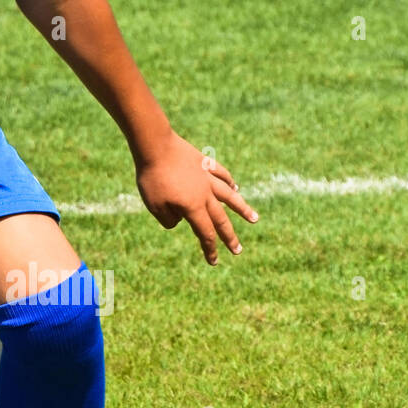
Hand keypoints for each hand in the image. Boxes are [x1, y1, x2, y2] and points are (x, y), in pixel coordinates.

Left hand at [135, 132, 258, 264]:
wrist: (155, 145)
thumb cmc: (152, 178)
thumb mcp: (154, 206)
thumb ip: (168, 219)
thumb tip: (180, 220)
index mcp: (193, 208)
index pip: (205, 233)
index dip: (210, 249)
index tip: (214, 262)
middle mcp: (205, 194)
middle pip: (220, 219)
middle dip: (229, 237)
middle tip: (238, 250)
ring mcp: (207, 178)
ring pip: (230, 196)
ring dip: (242, 209)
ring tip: (255, 219)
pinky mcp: (204, 164)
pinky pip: (222, 175)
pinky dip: (229, 182)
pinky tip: (235, 187)